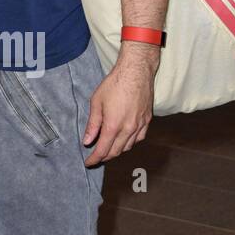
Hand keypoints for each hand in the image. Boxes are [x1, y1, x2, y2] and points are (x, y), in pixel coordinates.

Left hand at [82, 47, 157, 166]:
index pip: (103, 150)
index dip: (94, 159)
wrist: (136, 72)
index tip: (88, 163)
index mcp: (114, 126)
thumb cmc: (114, 84)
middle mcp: (128, 129)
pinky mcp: (147, 120)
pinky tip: (124, 139)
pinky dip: (130, 142)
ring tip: (108, 147)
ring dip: (117, 150)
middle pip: (116, 152)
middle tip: (96, 156)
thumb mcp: (96, 103)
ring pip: (128, 147)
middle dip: (104, 156)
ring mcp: (139, 125)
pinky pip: (139, 138)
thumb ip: (92, 124)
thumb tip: (87, 141)